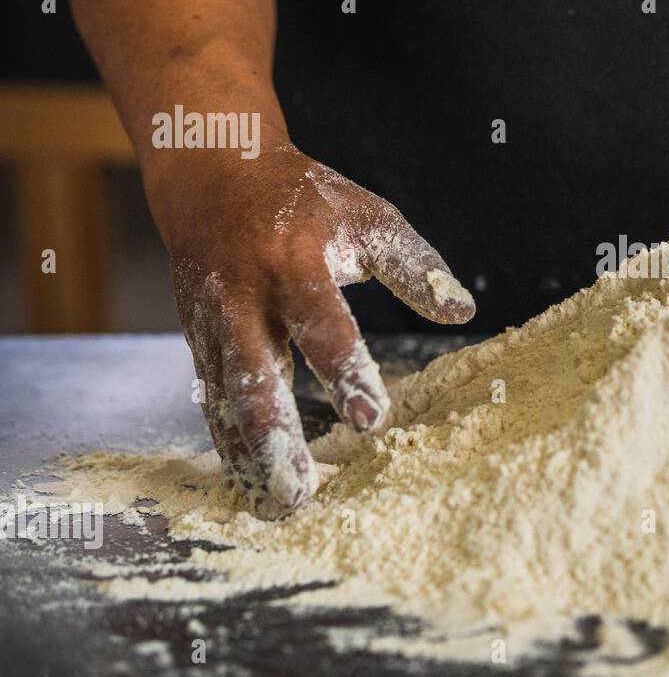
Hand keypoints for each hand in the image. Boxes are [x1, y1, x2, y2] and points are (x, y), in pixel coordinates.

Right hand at [149, 144, 474, 517]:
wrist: (211, 175)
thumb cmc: (304, 200)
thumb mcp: (367, 216)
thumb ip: (415, 265)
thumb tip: (464, 310)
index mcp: (292, 263)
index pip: (322, 324)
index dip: (346, 372)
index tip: (370, 419)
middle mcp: (245, 297)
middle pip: (257, 374)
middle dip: (277, 435)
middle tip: (300, 490)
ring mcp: (213, 320)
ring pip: (226, 396)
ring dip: (249, 451)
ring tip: (277, 502)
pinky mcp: (197, 338)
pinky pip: (210, 396)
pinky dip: (227, 439)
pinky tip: (249, 479)